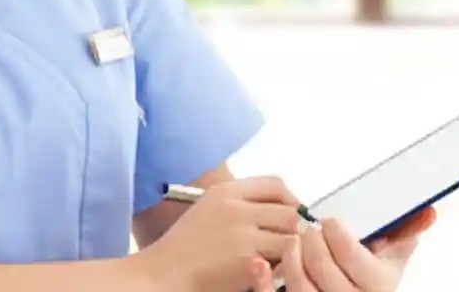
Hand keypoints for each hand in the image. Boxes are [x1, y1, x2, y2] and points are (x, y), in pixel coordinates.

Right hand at [139, 176, 302, 291]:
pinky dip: (282, 268)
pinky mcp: (248, 260)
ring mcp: (243, 233)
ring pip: (291, 237)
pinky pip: (283, 261)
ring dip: (290, 250)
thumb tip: (279, 210)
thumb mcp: (207, 210)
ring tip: (278, 259)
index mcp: (224, 191)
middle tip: (291, 243)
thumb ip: (239, 205)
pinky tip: (268, 271)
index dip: (292, 199)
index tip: (295, 215)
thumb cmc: (183, 249)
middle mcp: (235, 207)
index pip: (275, 184)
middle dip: (294, 229)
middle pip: (289, 211)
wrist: (164, 274)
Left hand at [275, 207, 435, 291]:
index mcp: (378, 286)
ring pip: (298, 285)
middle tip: (308, 230)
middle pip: (321, 267)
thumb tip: (429, 209)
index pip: (351, 254)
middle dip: (310, 240)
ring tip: (293, 244)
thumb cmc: (369, 284)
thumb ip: (405, 235)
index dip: (336, 233)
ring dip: (289, 257)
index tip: (331, 223)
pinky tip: (259, 264)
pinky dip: (262, 283)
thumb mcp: (391, 262)